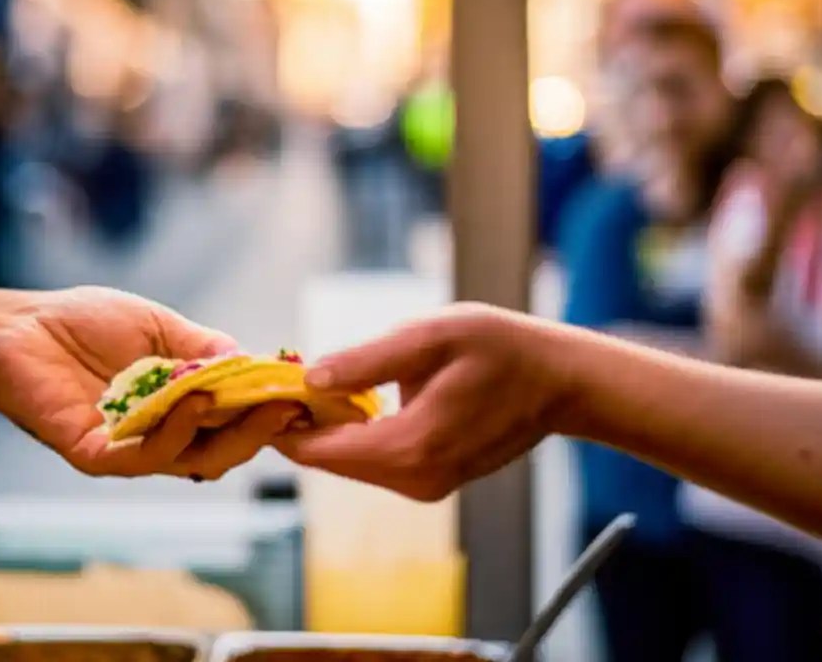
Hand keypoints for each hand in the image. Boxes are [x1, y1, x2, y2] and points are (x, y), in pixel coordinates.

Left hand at [0, 286, 297, 479]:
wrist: (17, 329)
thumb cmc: (82, 323)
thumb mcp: (158, 326)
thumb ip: (203, 347)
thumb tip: (252, 362)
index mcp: (176, 406)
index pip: (231, 420)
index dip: (267, 411)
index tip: (300, 395)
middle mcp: (157, 434)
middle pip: (222, 449)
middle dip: (260, 430)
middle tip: (288, 407)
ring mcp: (128, 449)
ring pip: (193, 459)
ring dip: (227, 433)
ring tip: (248, 401)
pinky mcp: (97, 455)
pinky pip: (146, 457)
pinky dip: (176, 432)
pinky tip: (193, 402)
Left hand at [274, 303, 573, 500]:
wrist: (560, 381)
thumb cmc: (502, 348)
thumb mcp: (430, 336)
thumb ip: (367, 360)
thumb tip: (311, 377)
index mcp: (409, 448)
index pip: (319, 451)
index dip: (282, 422)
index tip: (260, 388)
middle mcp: (413, 480)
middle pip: (329, 461)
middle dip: (299, 423)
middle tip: (278, 378)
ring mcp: (424, 486)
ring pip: (349, 462)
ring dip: (326, 428)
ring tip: (307, 383)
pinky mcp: (431, 480)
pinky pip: (374, 461)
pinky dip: (354, 434)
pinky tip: (347, 400)